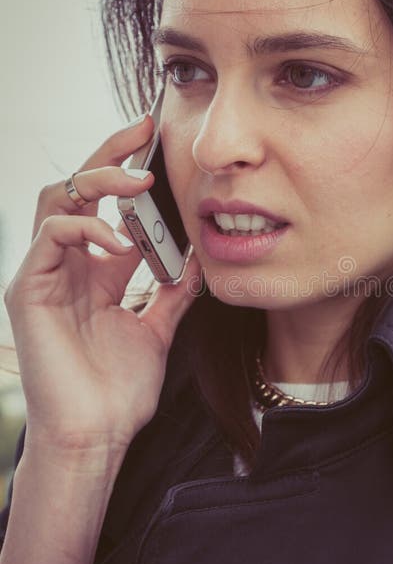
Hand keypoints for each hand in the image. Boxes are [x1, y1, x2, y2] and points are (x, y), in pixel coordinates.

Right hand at [3, 111, 202, 457]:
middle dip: (108, 154)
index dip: (129, 173)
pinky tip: (119, 245)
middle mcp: (67, 266)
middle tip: (143, 128)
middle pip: (77, 189)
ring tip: (139, 181)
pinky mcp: (27, 290)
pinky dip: (86, 230)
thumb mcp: (156, 330)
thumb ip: (171, 293)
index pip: (107, 207)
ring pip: (57, 200)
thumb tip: (195, 260)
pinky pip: (50, 237)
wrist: (96, 435)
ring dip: (98, 182)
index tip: (159, 143)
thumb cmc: (119, 391)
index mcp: (96, 272)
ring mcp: (43, 275)